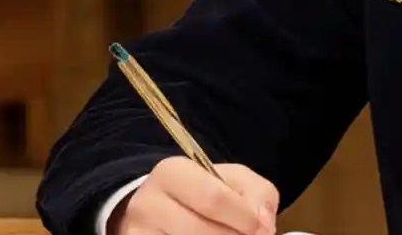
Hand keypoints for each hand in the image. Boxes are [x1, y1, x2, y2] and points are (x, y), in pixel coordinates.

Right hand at [110, 157, 278, 234]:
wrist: (161, 208)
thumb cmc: (204, 191)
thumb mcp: (235, 180)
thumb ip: (258, 194)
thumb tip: (263, 224)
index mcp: (172, 173)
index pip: (213, 199)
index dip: (244, 219)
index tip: (263, 229)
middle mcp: (147, 203)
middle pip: (202, 232)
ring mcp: (138, 233)